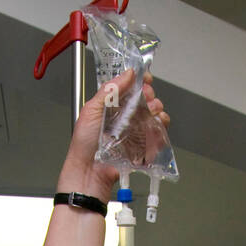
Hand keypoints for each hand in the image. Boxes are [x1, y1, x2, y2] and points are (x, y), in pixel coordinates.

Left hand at [57, 68, 169, 200]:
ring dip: (158, 111)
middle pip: (146, 100)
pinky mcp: (143, 148)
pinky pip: (158, 137)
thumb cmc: (84, 144)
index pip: (131, 88)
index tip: (145, 78)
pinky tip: (156, 128)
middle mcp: (126, 117)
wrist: (88, 172)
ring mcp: (135, 132)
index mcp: (114, 106)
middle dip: (150, 96)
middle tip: (147, 97)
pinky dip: (161, 131)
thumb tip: (127, 74)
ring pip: (155, 116)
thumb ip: (109, 90)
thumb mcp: (91, 109)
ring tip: (152, 113)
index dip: (141, 81)